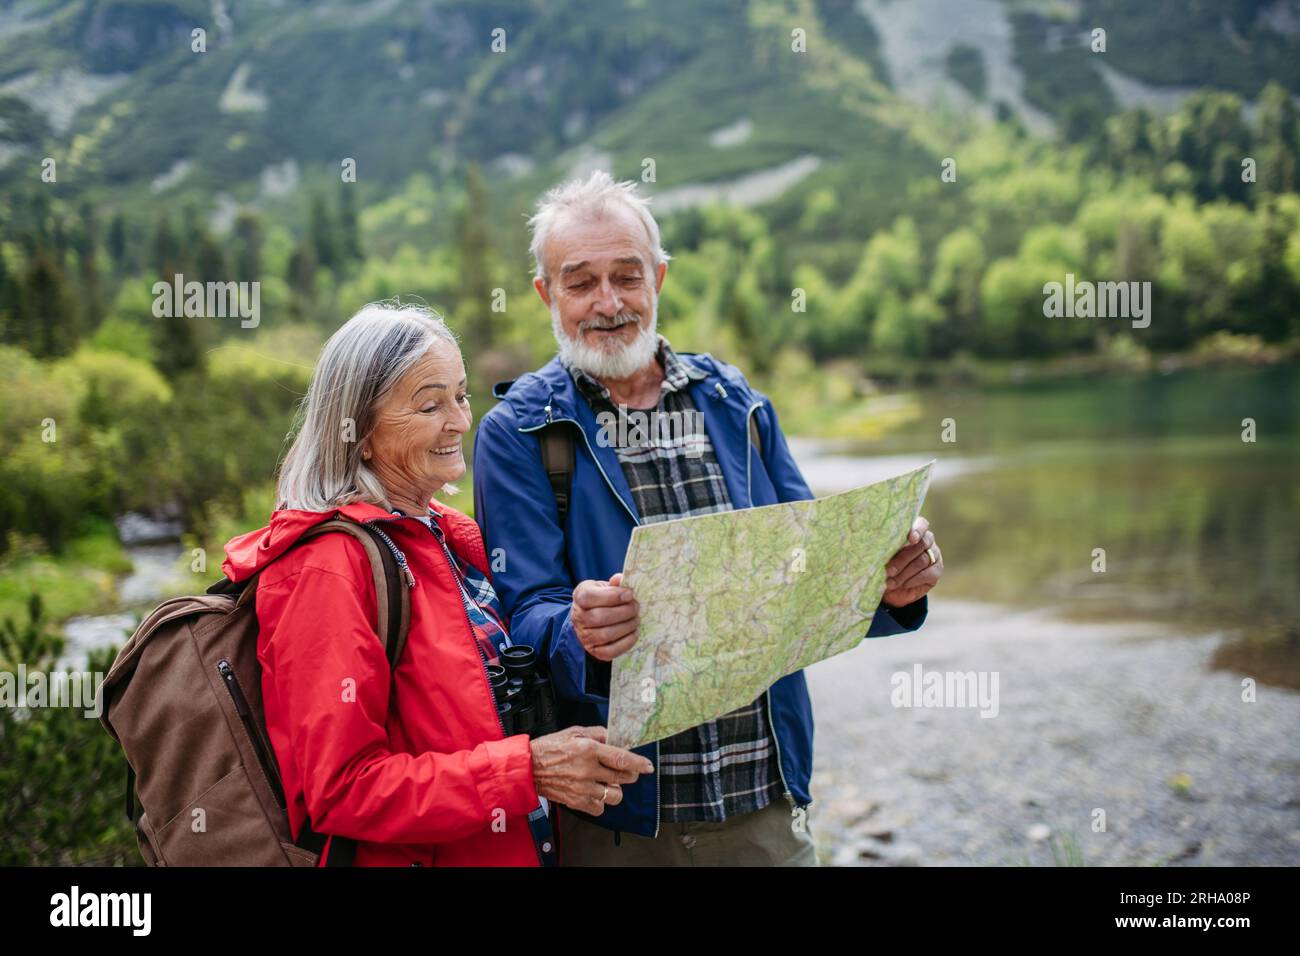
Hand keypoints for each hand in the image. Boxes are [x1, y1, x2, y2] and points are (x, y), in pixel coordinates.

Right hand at [529, 726, 653, 814]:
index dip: (639, 763)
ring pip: (614, 796)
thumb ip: (597, 733)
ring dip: (615, 789)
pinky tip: (593, 792)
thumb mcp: (574, 732)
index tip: (648, 766)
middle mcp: (588, 770)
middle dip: (630, 775)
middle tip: (625, 771)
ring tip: (606, 782)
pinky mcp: (576, 801)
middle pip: (623, 778)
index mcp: (589, 750)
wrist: (528, 768)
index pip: (622, 759)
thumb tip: (615, 737)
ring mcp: (582, 788)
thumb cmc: (549, 748)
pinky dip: (600, 802)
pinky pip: (600, 808)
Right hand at [572, 573, 639, 661]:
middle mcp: (578, 618)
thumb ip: (613, 584)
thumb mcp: (604, 587)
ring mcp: (584, 637)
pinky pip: (609, 652)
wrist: (591, 616)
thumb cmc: (601, 599)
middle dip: (623, 612)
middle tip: (636, 607)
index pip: (590, 597)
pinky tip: (634, 632)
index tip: (629, 594)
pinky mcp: (594, 651)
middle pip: (599, 617)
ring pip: (605, 635)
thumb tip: (620, 578)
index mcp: (580, 597)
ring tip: (636, 619)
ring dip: (626, 627)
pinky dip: (625, 643)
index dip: (612, 596)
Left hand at [882, 516, 942, 607]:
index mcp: (913, 531)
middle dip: (902, 559)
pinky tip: (903, 584)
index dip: (917, 530)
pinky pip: (928, 574)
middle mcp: (927, 540)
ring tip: (891, 582)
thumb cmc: (885, 566)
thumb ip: (884, 550)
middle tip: (888, 570)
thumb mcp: (882, 557)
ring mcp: (934, 554)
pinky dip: (913, 580)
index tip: (911, 538)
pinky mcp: (937, 570)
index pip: (921, 524)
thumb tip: (877, 550)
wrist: (894, 588)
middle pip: (921, 544)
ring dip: (905, 572)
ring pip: (922, 560)